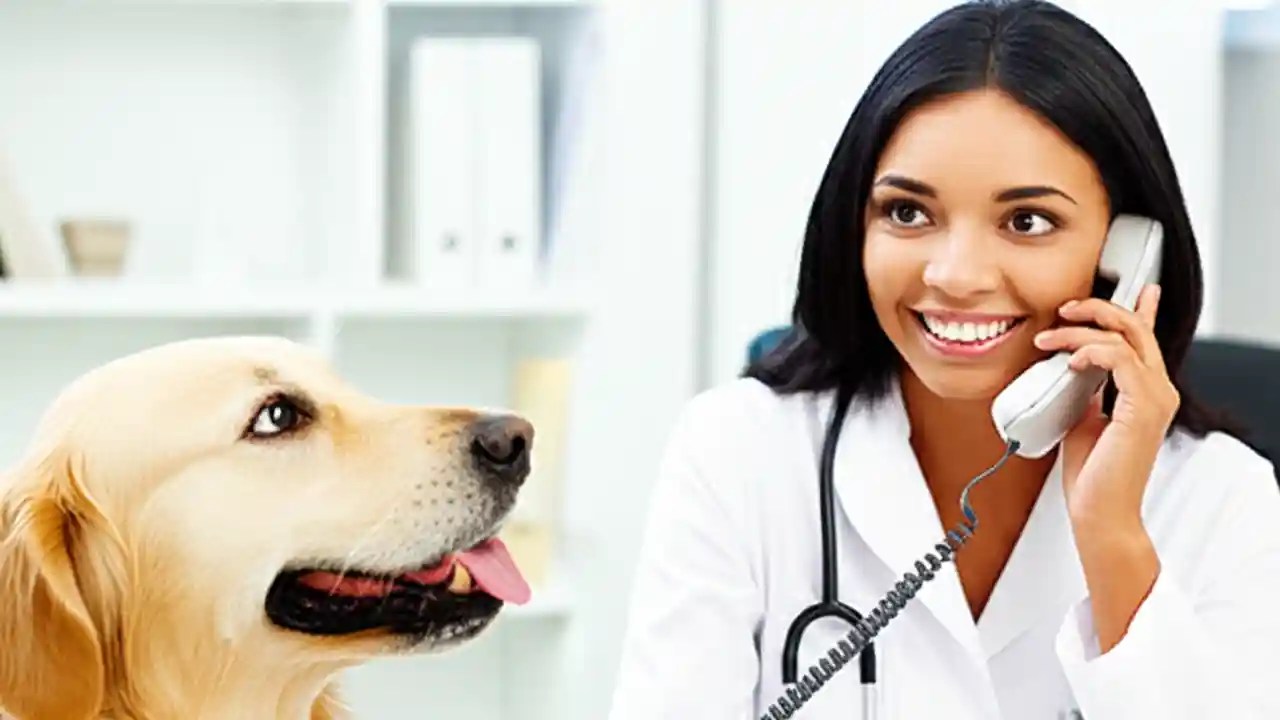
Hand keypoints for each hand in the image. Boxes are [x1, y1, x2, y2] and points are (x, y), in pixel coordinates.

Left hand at [1031, 285, 1179, 523]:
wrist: (1099, 512)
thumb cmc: (1091, 473)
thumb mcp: (1083, 417)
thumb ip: (1087, 390)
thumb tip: (1073, 368)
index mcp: (1146, 391)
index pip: (1146, 339)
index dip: (1143, 309)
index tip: (1138, 287)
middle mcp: (1158, 389)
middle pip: (1136, 327)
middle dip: (1098, 308)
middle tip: (1064, 310)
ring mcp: (1155, 398)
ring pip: (1125, 336)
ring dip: (1079, 331)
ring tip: (1047, 341)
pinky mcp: (1143, 408)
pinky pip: (1119, 359)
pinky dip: (1089, 351)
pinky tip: (1068, 362)